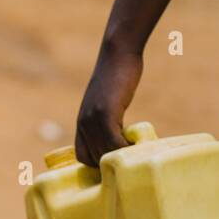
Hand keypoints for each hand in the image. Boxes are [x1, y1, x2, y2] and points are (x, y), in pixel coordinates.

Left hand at [75, 44, 143, 166]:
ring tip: (135, 154)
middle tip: (129, 161)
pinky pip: (113, 142)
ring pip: (104, 153)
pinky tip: (136, 144)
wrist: (118, 54)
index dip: (98, 164)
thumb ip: (108, 118)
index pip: (82, 157)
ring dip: (120, 157)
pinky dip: (125, 148)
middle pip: (94, 159)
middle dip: (111, 164)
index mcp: (82, 122)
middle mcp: (84, 123)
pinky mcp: (105, 114)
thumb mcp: (107, 101)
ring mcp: (93, 119)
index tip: (116, 162)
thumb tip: (120, 134)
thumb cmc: (117, 75)